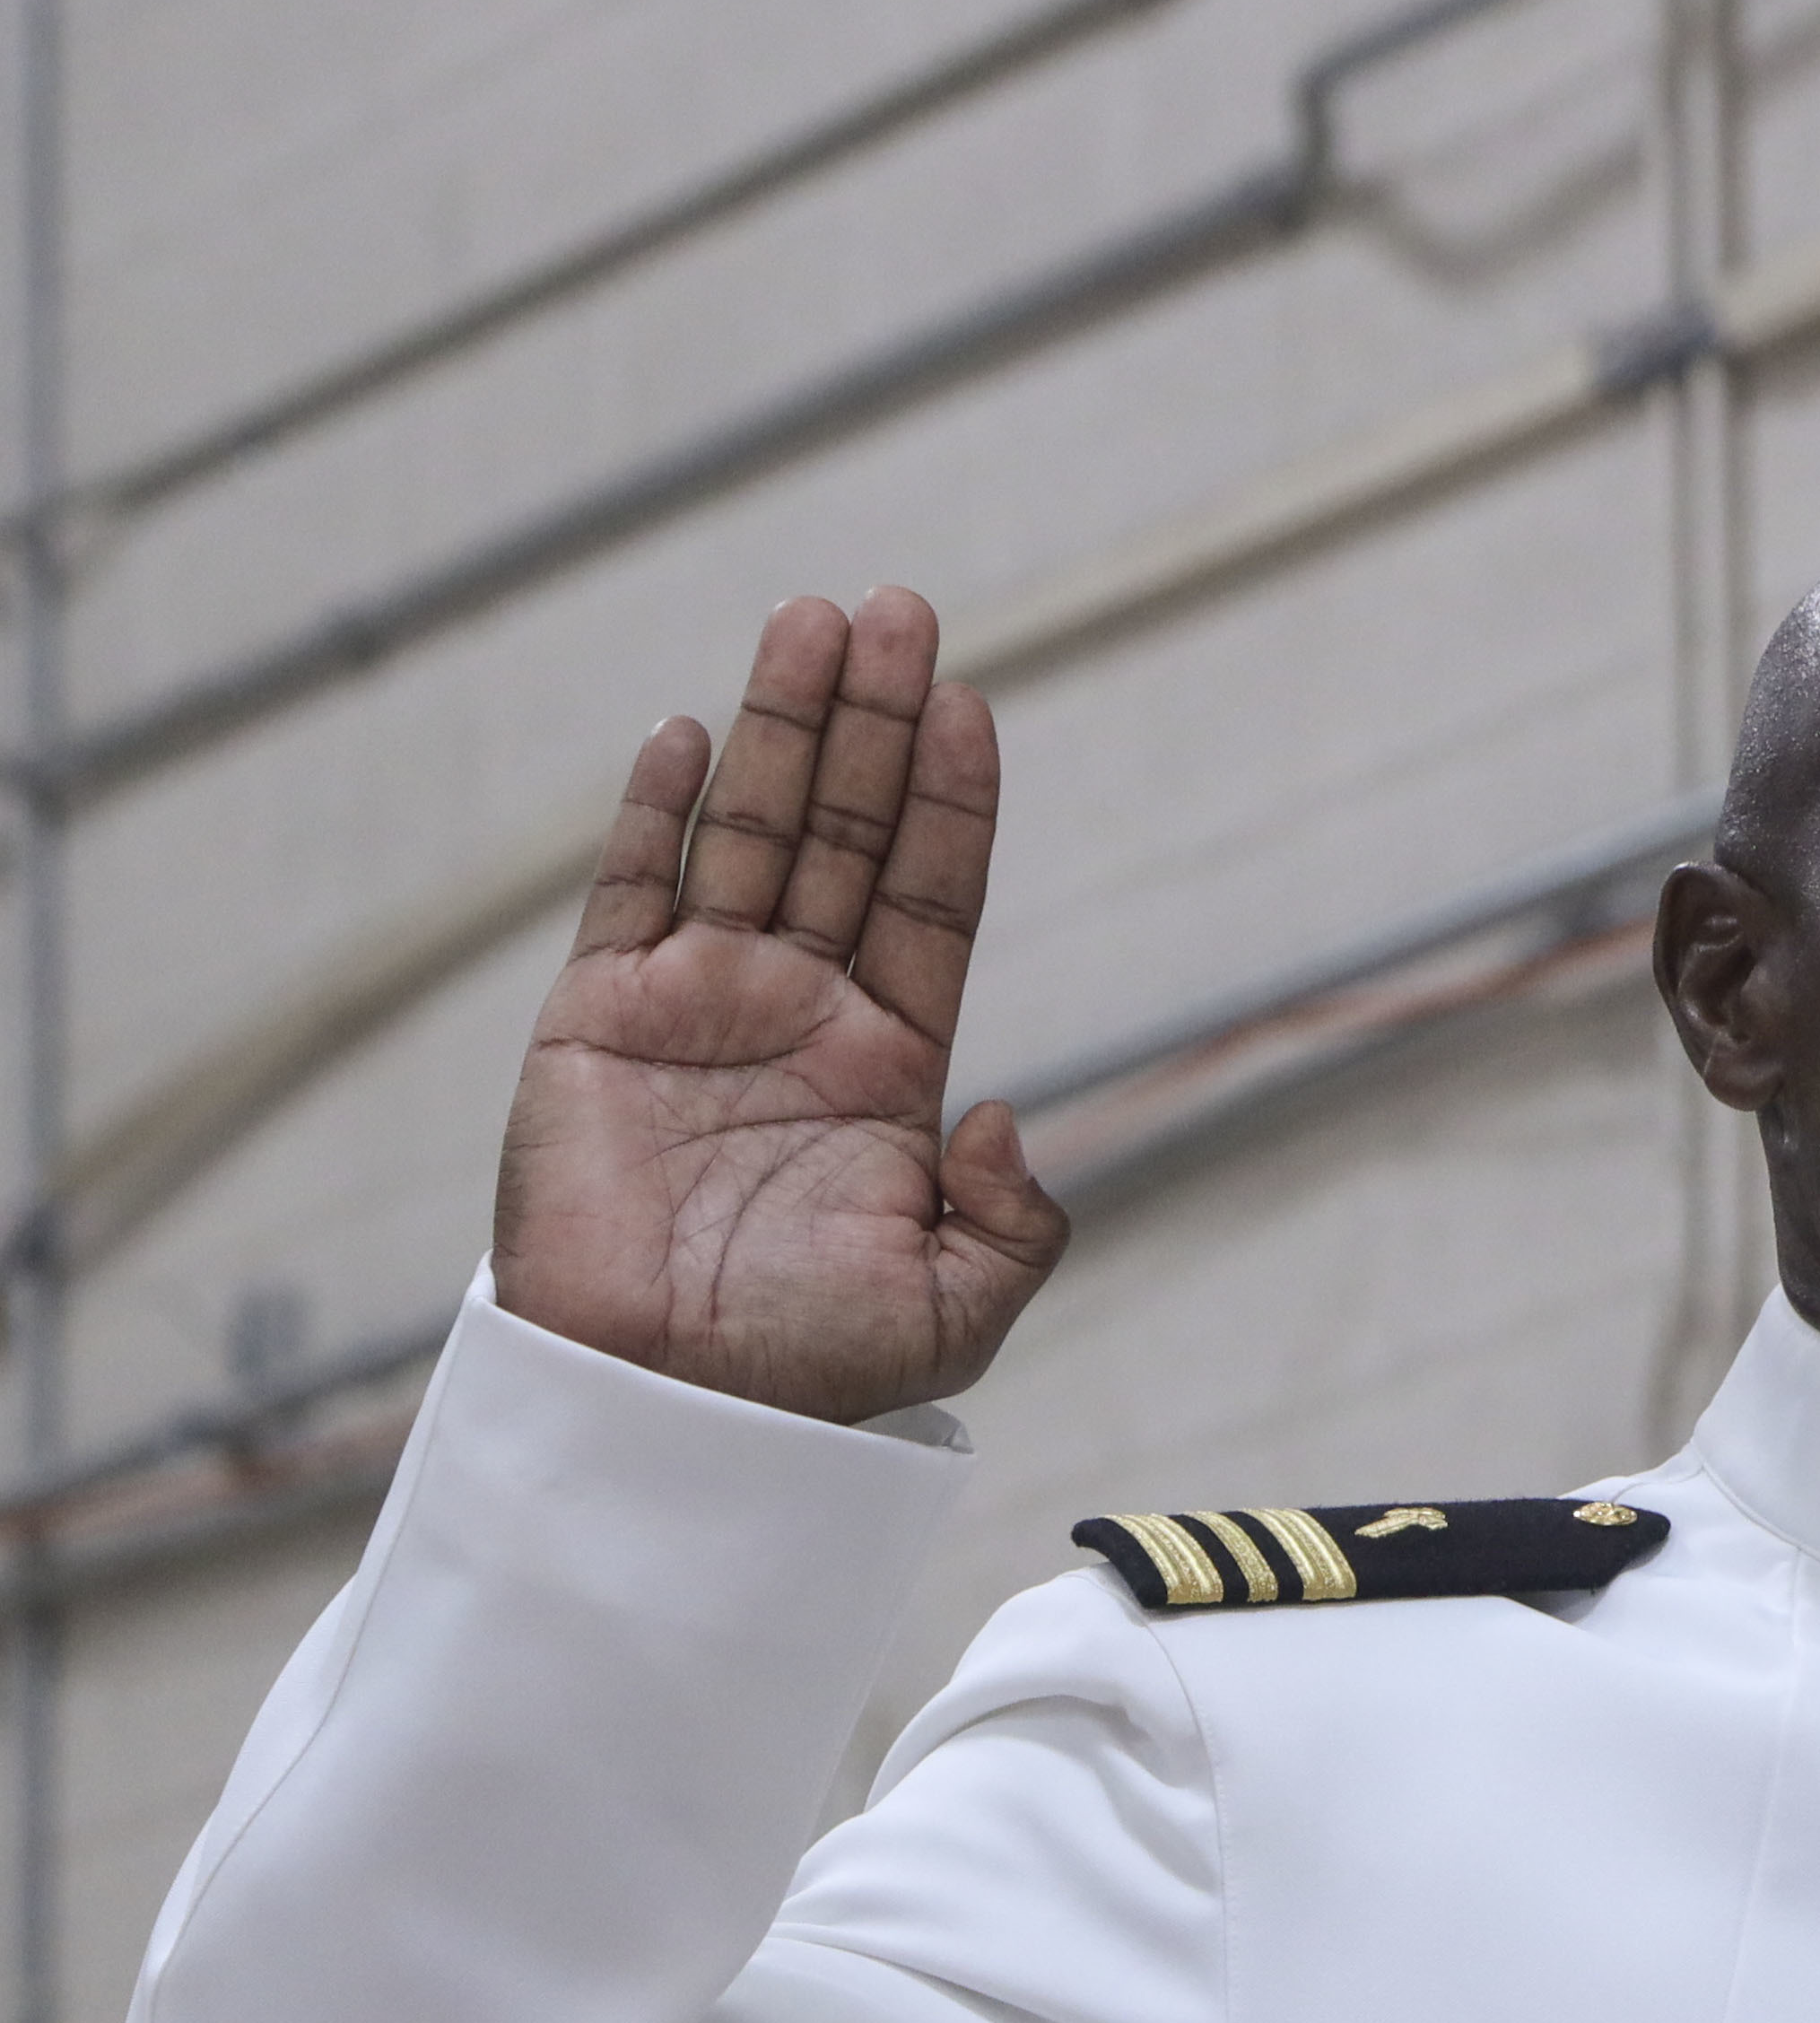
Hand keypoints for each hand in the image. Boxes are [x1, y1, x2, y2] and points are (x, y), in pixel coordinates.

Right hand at [491, 588, 1066, 1422]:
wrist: (668, 1412)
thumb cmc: (807, 1371)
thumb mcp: (960, 1306)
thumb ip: (1016, 1217)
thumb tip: (1003, 1116)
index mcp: (893, 1066)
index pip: (933, 899)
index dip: (949, 801)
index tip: (971, 702)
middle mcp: (801, 1014)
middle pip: (849, 835)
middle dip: (872, 723)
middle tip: (901, 610)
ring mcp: (700, 1006)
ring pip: (751, 835)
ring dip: (783, 728)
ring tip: (816, 620)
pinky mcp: (600, 1020)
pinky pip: (634, 893)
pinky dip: (660, 812)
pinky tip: (695, 730)